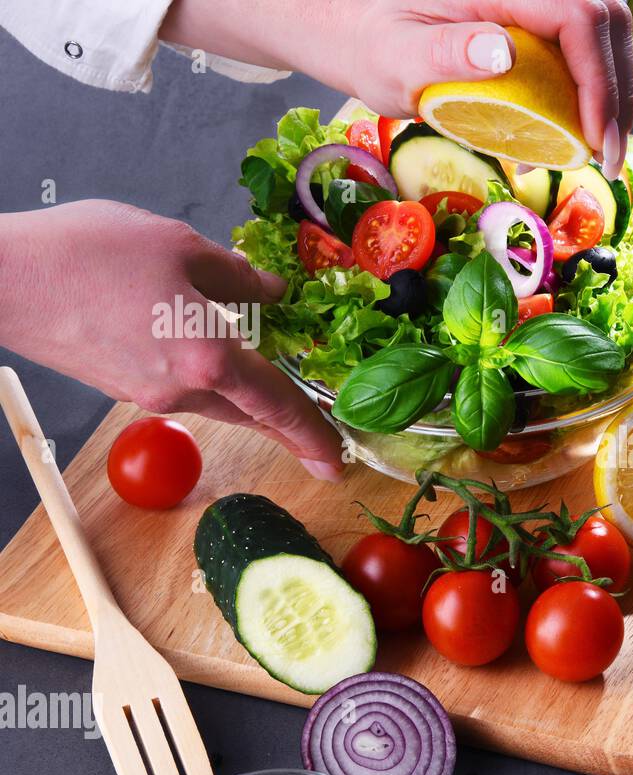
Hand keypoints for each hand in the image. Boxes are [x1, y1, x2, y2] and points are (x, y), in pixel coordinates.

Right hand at [0, 201, 343, 479]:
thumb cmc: (86, 253)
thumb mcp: (179, 245)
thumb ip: (236, 276)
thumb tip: (274, 292)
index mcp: (208, 358)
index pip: (277, 405)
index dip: (313, 434)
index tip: (338, 462)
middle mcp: (182, 389)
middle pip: (251, 413)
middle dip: (289, 427)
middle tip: (323, 445)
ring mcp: (148, 394)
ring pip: (217, 400)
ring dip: (247, 396)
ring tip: (274, 387)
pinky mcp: (122, 386)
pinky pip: (182, 387)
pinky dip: (208, 377)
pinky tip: (210, 350)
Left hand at [345, 1, 632, 177]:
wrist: (364, 33)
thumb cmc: (375, 46)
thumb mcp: (398, 56)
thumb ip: (445, 53)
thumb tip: (503, 52)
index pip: (578, 15)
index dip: (599, 80)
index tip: (596, 140)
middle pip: (607, 21)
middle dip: (618, 92)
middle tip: (609, 157)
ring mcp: (535, 4)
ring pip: (606, 36)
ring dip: (614, 95)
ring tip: (601, 152)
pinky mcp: (538, 23)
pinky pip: (585, 49)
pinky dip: (594, 94)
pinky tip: (578, 136)